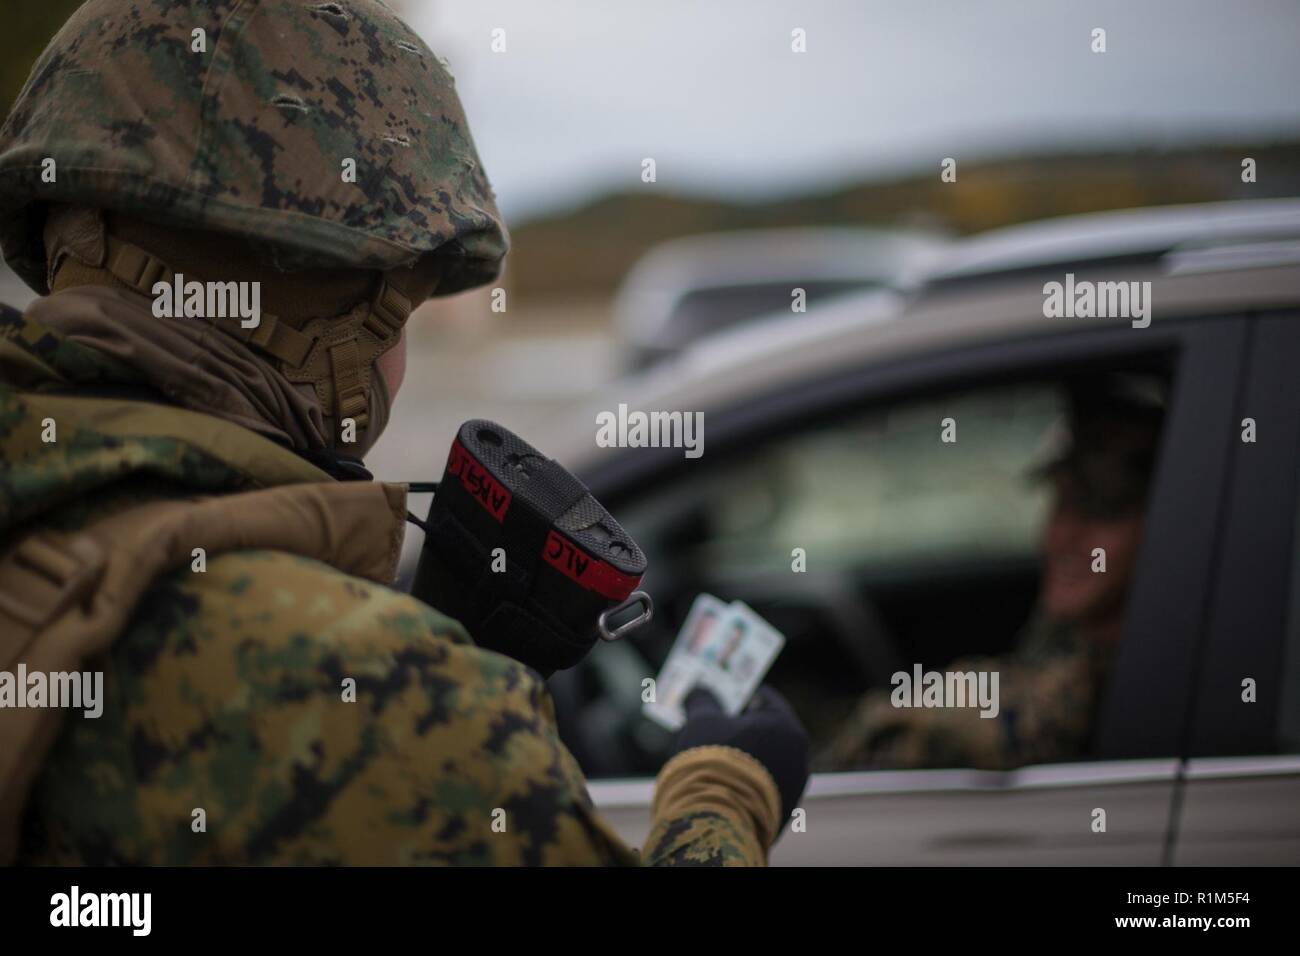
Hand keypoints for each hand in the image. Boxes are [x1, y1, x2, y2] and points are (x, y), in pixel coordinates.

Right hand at [673, 686, 809, 830]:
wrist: (717, 822)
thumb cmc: (712, 762)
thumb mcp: (702, 722)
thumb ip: (702, 701)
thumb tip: (699, 691)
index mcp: (786, 727)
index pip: (766, 700)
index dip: (741, 695)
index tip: (722, 696)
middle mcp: (798, 758)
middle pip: (767, 733)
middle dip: (741, 729)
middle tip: (714, 727)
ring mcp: (793, 789)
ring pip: (766, 763)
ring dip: (744, 758)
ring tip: (712, 760)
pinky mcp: (782, 815)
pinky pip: (762, 789)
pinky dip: (745, 783)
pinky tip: (721, 785)